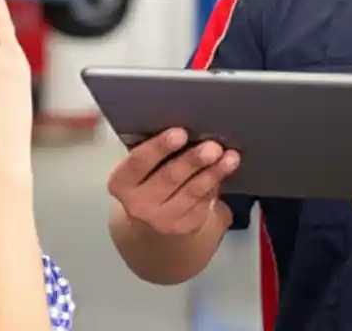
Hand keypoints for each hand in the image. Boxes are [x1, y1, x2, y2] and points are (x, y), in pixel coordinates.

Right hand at [107, 128, 240, 236]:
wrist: (149, 224)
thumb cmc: (148, 179)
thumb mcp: (141, 168)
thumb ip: (153, 150)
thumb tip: (185, 124)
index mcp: (121, 183)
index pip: (138, 163)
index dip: (158, 147)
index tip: (180, 133)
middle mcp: (138, 205)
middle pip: (169, 178)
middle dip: (193, 160)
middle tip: (213, 146)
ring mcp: (162, 220)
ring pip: (191, 192)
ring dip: (213, 173)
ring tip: (230, 157)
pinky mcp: (184, 227)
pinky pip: (203, 203)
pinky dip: (216, 184)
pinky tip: (227, 170)